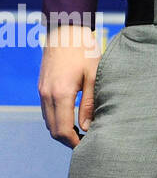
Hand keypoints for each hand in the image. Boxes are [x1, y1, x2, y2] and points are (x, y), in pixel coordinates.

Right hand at [38, 24, 100, 146]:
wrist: (66, 31)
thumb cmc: (84, 51)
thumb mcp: (94, 76)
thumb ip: (90, 103)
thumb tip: (88, 127)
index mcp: (60, 94)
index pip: (62, 129)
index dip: (73, 142)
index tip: (85, 145)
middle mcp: (47, 95)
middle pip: (53, 129)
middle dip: (67, 139)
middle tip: (85, 142)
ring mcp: (42, 91)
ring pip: (48, 121)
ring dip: (61, 129)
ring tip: (80, 131)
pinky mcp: (42, 87)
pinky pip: (46, 110)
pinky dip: (56, 118)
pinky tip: (71, 117)